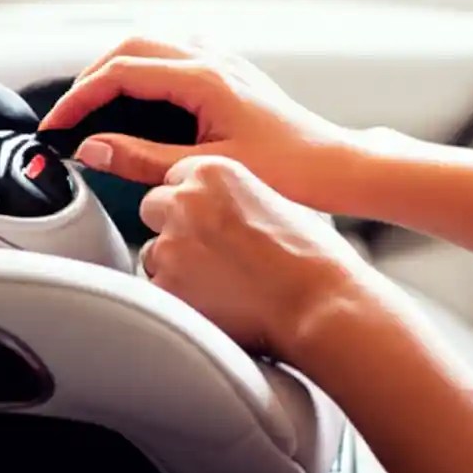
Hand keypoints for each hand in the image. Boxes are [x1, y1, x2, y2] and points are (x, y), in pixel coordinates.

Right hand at [39, 38, 363, 209]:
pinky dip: (146, 70)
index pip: (120, 73)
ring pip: (152, 46)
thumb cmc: (290, 171)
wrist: (338, 166)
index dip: (79, 100)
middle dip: (90, 78)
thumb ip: (143, 159)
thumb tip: (93, 149)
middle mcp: (213, 60)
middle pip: (130, 47)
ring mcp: (224, 62)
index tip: (57, 126)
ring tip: (95, 105)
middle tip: (69, 114)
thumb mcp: (206, 170)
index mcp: (203, 79)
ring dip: (117, 69)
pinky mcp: (231, 75)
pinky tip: (142, 99)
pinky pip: (175, 55)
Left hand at [138, 155, 370, 360]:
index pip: (175, 177)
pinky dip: (178, 297)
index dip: (192, 202)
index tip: (209, 221)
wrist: (319, 302)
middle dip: (173, 228)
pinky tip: (213, 302)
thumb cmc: (310, 254)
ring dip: (173, 266)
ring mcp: (171, 244)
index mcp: (213, 170)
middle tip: (208, 253)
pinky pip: (156, 289)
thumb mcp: (271, 199)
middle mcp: (185, 200)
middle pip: (153, 207)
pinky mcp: (167, 285)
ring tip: (217, 283)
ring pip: (152, 252)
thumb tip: (213, 209)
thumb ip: (231, 196)